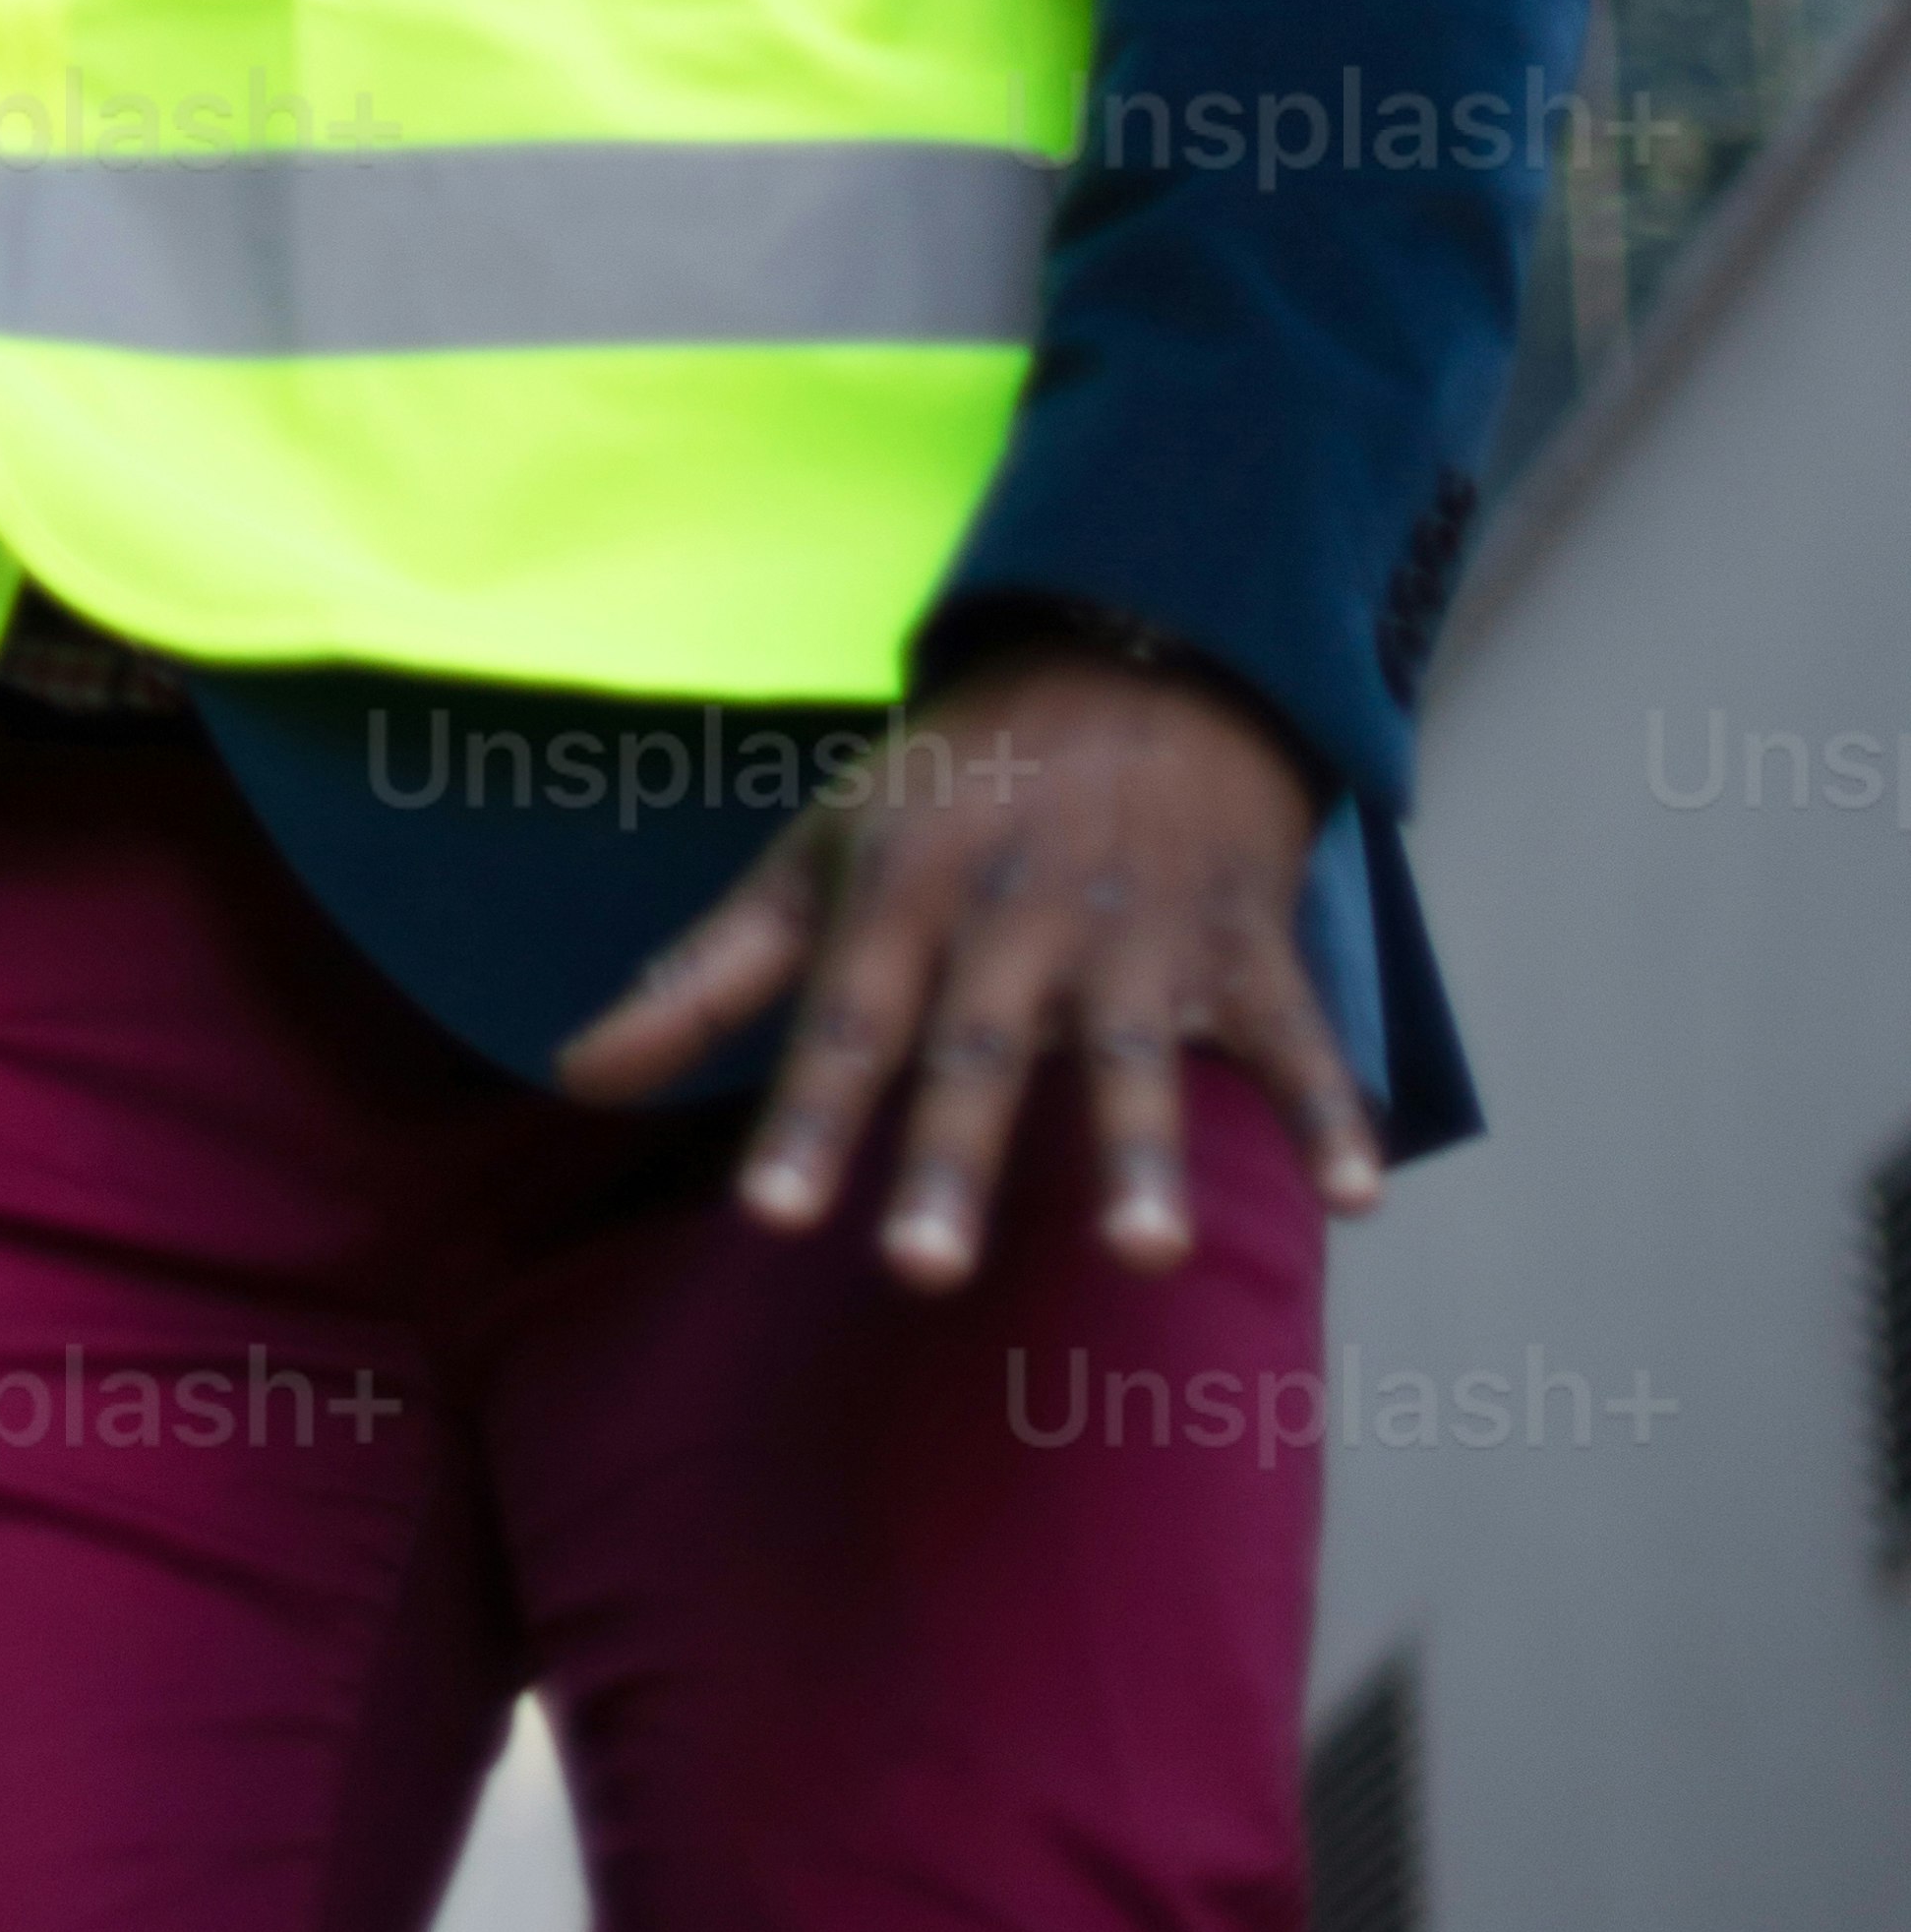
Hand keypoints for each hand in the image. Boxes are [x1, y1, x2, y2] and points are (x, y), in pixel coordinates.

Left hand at [551, 634, 1382, 1289]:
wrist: (1133, 656)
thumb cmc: (950, 788)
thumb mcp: (817, 856)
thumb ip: (704, 980)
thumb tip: (575, 1078)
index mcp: (906, 896)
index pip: (845, 1024)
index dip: (805, 1119)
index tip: (770, 1216)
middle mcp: (1016, 918)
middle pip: (977, 1054)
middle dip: (950, 1160)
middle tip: (920, 1274)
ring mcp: (1138, 931)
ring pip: (1136, 1051)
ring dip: (1141, 1150)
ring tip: (1145, 1256)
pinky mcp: (1243, 944)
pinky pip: (1293, 1033)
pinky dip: (1328, 1107)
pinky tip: (1355, 1193)